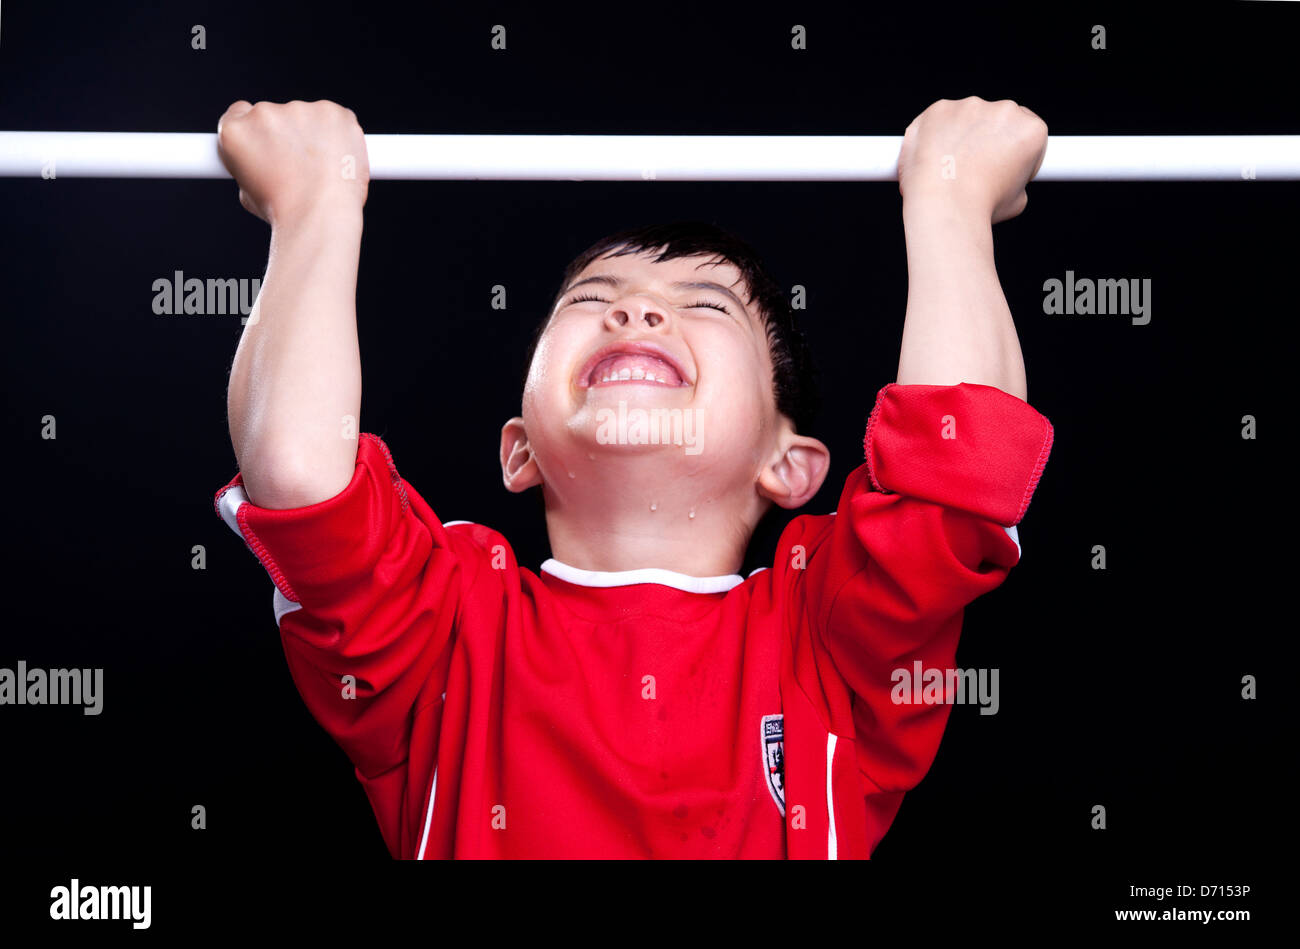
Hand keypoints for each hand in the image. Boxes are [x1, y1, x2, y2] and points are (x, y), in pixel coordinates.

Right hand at [216, 99, 368, 226]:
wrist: (321, 218)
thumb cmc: (287, 215)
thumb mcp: (249, 194)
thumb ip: (252, 165)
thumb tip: (264, 161)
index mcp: (236, 131)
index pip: (240, 114)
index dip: (255, 132)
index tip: (266, 144)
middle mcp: (264, 114)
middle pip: (274, 116)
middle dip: (286, 137)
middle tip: (300, 168)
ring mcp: (300, 110)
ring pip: (307, 118)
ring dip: (314, 137)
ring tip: (322, 171)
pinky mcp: (332, 112)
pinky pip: (335, 119)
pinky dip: (340, 135)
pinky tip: (340, 160)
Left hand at [896, 96, 1047, 223]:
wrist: (942, 208)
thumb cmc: (979, 210)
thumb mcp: (1016, 201)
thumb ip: (1015, 178)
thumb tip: (1005, 177)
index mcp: (1031, 131)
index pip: (1026, 129)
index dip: (1014, 148)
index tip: (1002, 161)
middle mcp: (1005, 111)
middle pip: (997, 120)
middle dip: (988, 139)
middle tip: (973, 170)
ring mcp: (970, 106)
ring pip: (967, 118)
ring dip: (961, 136)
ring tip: (949, 169)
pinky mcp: (940, 108)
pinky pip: (939, 119)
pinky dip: (934, 135)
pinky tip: (932, 159)